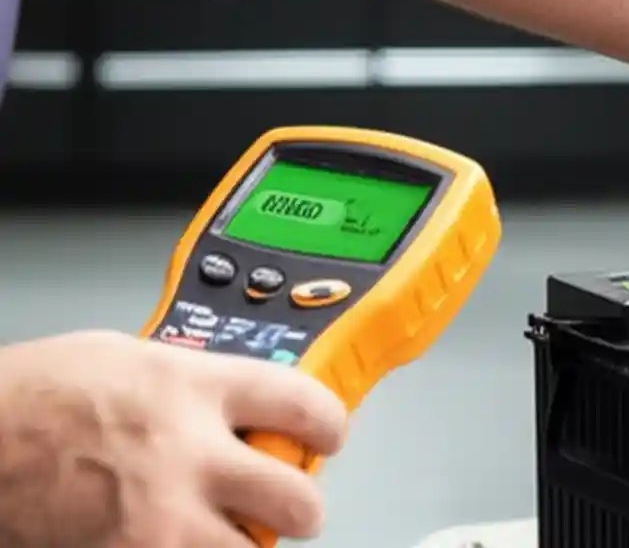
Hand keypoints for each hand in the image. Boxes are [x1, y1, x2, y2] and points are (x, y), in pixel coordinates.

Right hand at [0, 330, 346, 546]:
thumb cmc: (37, 394)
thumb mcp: (134, 359)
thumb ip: (200, 385)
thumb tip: (249, 406)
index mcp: (194, 388)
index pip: (307, 406)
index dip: (330, 425)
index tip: (327, 435)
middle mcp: (188, 455)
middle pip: (300, 500)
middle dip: (298, 506)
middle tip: (285, 502)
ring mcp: (161, 522)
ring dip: (246, 545)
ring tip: (224, 531)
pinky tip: (175, 540)